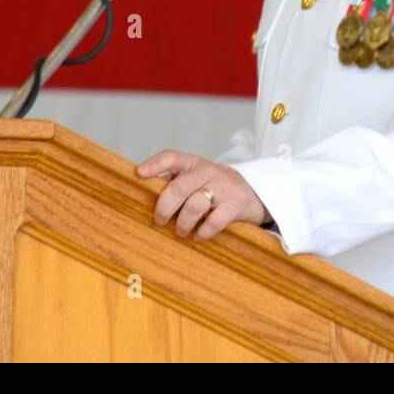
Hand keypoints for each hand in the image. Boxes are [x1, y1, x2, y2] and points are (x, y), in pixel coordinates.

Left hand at [136, 150, 269, 241]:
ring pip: (195, 204)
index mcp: (193, 164)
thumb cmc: (214, 187)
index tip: (140, 174)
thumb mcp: (196, 177)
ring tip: (180, 231)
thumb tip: (143, 197)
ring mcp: (223, 187)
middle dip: (165, 207)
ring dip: (183, 222)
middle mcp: (207, 172)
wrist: (254, 191)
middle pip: (179, 187)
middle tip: (159, 220)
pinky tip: (198, 236)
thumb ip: (175, 183)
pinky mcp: (236, 204)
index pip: (172, 157)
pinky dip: (203, 232)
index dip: (155, 164)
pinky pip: (215, 220)